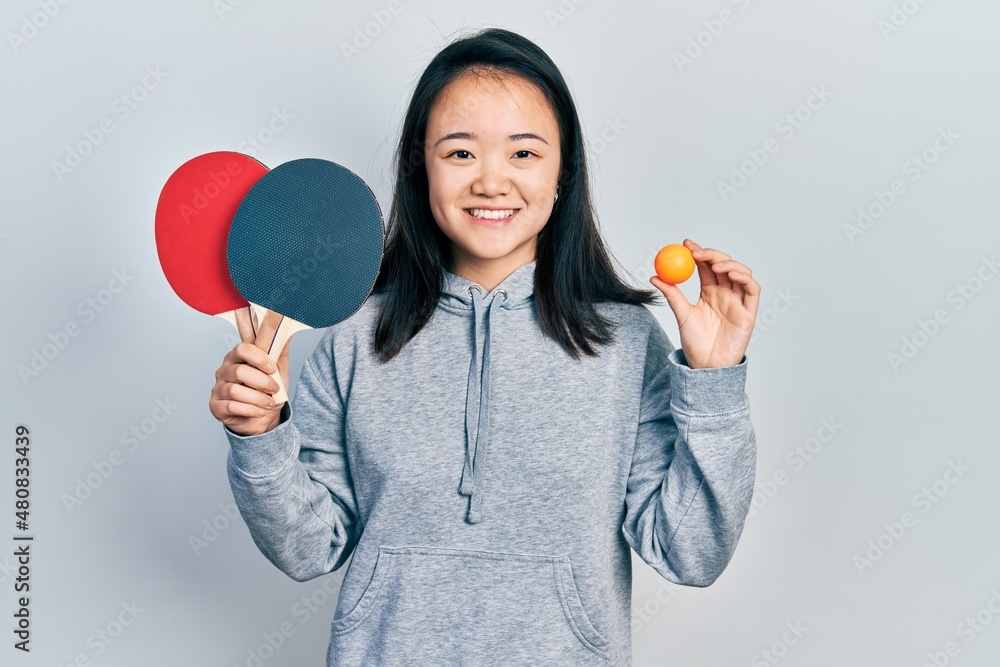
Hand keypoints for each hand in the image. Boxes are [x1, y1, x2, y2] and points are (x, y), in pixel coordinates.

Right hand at [208, 341, 290, 435]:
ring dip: (257, 398)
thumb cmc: (268, 392)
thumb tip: (287, 334)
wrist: (263, 418)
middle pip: (239, 371)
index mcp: (237, 358)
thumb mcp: (279, 372)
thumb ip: (280, 353)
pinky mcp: (216, 406)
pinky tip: (260, 411)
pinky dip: (250, 410)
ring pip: (234, 390)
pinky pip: (231, 406)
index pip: (242, 349)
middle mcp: (224, 371)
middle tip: (275, 389)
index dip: (258, 358)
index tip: (273, 369)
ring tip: (270, 403)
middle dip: (262, 382)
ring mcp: (218, 388)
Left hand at [650, 239, 759, 368]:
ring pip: (740, 273)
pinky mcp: (749, 312)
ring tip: (714, 264)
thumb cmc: (695, 343)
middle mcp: (725, 294)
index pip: (706, 266)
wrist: (706, 366)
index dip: (698, 253)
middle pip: (723, 266)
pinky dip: (745, 278)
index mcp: (709, 292)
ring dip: (729, 264)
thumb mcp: (682, 315)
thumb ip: (672, 295)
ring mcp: (738, 302)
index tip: (686, 243)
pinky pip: (753, 290)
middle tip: (697, 253)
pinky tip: (732, 274)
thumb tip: (654, 277)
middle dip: (712, 255)